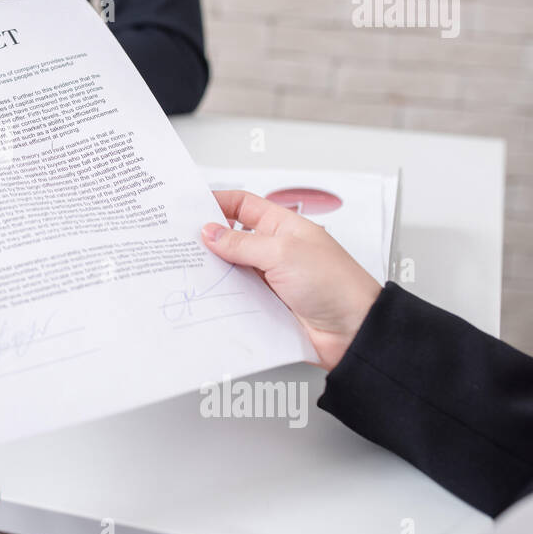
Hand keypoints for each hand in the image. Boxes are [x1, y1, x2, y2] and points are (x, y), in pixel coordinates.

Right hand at [201, 190, 381, 370]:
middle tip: (179, 242)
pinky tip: (206, 297)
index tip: (189, 208)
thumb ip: (242, 243)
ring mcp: (269, 278)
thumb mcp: (283, 252)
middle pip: (232, 238)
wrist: (353, 331)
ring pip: (231, 269)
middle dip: (207, 240)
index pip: (242, 205)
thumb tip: (210, 232)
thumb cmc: (334, 283)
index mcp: (282, 226)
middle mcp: (274, 249)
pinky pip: (236, 297)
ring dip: (213, 271)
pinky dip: (222, 297)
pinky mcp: (266, 304)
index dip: (216, 202)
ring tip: (187, 271)